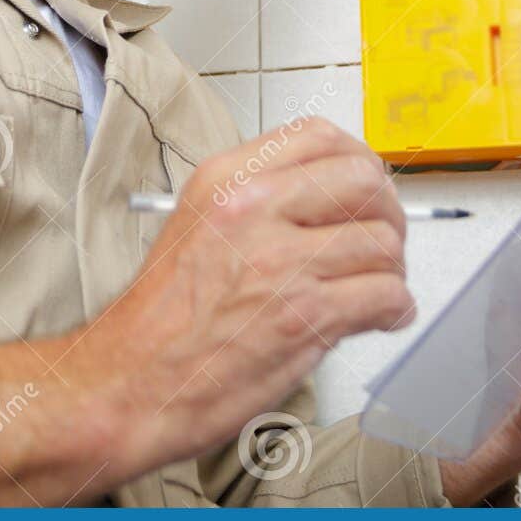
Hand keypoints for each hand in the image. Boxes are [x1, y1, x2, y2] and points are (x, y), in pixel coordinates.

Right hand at [0, 116, 413, 504]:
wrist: (126, 384)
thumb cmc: (160, 321)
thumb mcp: (198, 226)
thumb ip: (259, 204)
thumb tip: (332, 201)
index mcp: (225, 179)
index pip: (320, 136)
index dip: (356, 165)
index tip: (361, 195)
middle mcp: (252, 207)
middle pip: (365, 179)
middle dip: (386, 214)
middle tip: (377, 246)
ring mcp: (280, 259)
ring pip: (384, 241)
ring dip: (390, 270)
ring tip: (373, 291)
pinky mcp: (304, 314)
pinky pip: (387, 295)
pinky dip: (394, 310)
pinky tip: (375, 319)